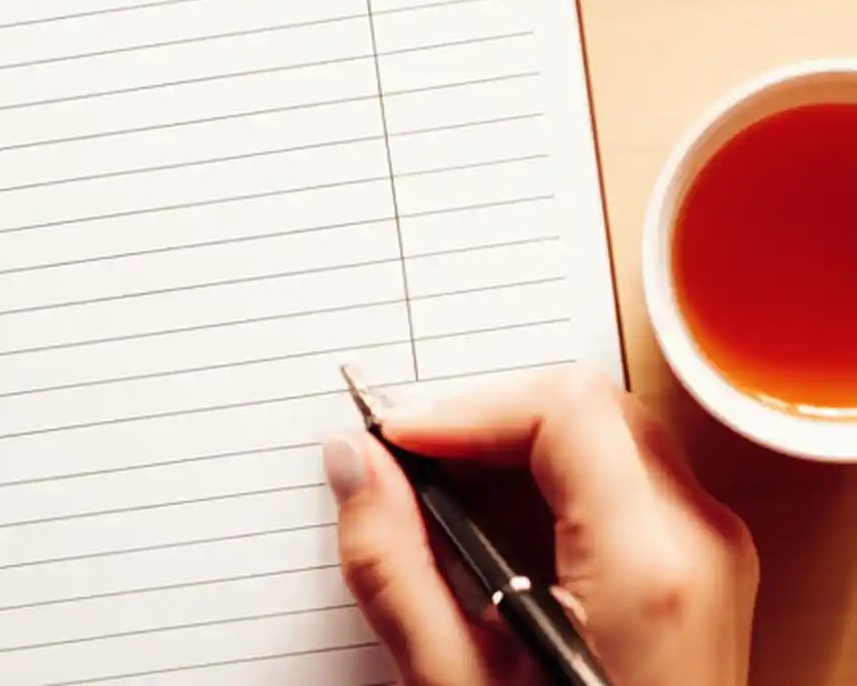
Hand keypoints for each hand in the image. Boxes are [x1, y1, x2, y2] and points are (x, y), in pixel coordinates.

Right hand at [323, 366, 759, 685]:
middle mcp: (698, 539)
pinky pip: (621, 470)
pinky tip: (491, 521)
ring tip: (439, 495)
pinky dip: (544, 473)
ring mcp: (710, 547)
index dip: (465, 406)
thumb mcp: (457, 684)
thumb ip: (392, 566)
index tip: (397, 441)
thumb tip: (353, 463)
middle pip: (586, 406)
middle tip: (407, 463)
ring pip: (602, 429)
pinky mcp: (701, 560)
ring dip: (509, 443)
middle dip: (483, 418)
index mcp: (647, 566)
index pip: (564, 409)